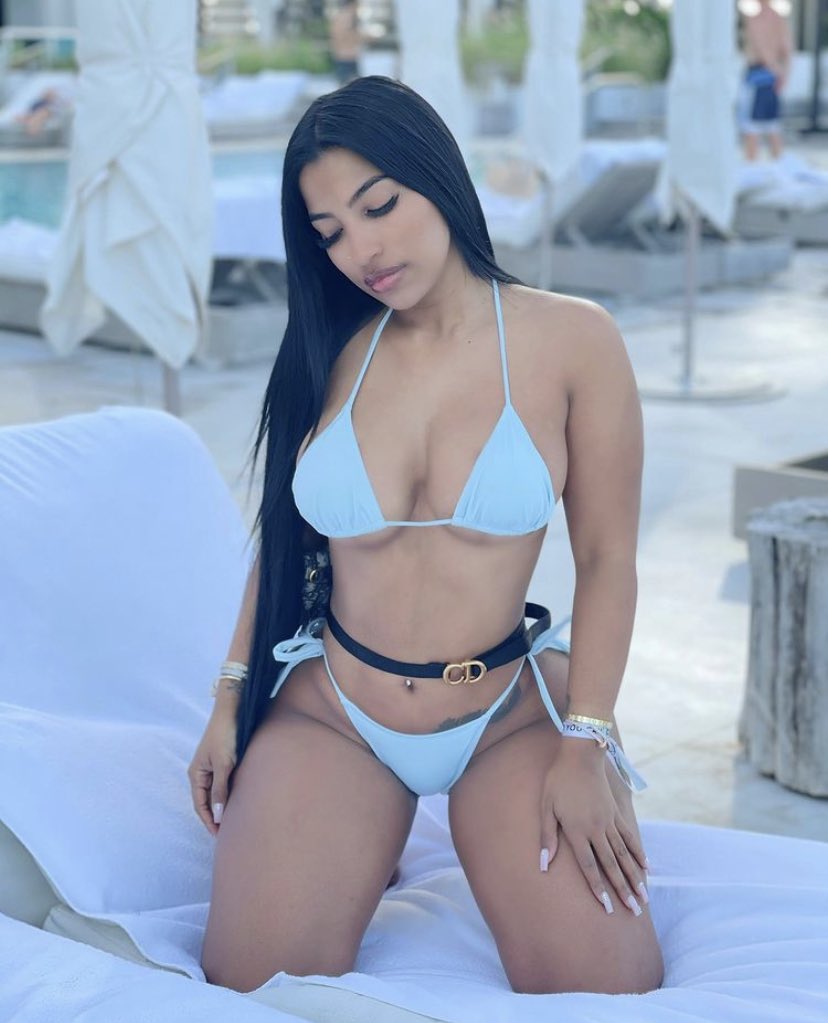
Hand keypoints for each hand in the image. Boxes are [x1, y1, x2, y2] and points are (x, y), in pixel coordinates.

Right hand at [187, 707, 237, 836]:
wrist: (233, 709)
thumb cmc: (226, 734)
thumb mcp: (224, 764)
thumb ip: (220, 790)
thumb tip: (218, 816)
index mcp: (196, 774)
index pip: (200, 806)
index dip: (209, 822)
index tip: (219, 836)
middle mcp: (201, 772)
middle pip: (206, 802)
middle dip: (214, 817)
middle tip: (227, 834)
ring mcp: (211, 767)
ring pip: (215, 793)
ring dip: (221, 806)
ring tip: (232, 822)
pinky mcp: (222, 761)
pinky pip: (222, 783)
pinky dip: (227, 794)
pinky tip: (237, 801)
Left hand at [539, 739, 648, 915]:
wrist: (581, 755)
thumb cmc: (558, 781)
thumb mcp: (546, 806)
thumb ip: (547, 836)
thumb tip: (543, 864)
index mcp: (577, 830)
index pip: (589, 866)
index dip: (598, 888)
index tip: (608, 908)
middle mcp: (597, 830)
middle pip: (612, 865)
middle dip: (622, 890)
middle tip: (634, 911)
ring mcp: (610, 821)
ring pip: (624, 855)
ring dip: (634, 877)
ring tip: (645, 897)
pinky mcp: (616, 813)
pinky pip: (630, 837)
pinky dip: (638, 853)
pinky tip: (647, 867)